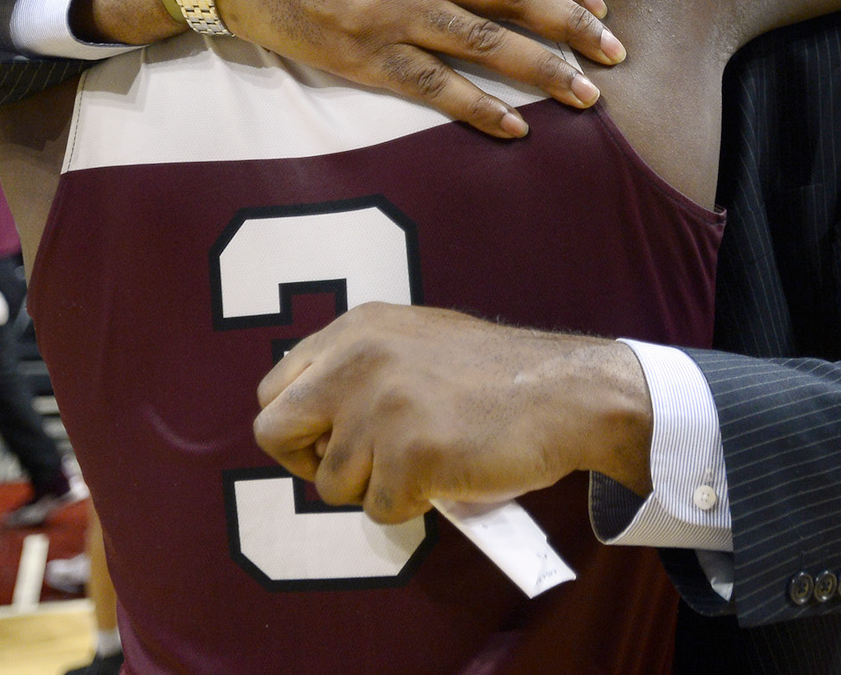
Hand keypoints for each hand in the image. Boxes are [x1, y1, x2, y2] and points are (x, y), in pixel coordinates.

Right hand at [214, 0, 624, 138]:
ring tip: (586, 97)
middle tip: (614, 56)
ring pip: (490, 47)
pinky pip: (436, 89)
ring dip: (545, 73)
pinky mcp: (371, 58)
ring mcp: (401, 17)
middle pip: (520, 0)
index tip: (599, 5)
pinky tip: (514, 129)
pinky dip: (479, 110)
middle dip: (576, 30)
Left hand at [253, 303, 651, 523]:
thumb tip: (317, 412)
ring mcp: (382, 408)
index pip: (274, 388)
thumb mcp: (415, 339)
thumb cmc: (498, 375)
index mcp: (356, 329)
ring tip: (425, 463)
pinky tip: (446, 477)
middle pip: (274, 433)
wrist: (566, 393)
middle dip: (309, 463)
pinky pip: (380, 511)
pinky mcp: (410, 456)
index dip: (296, 427)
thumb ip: (361, 364)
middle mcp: (357, 361)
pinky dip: (412, 507)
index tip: (330, 441)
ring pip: (331, 485)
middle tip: (357, 470)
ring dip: (375, 489)